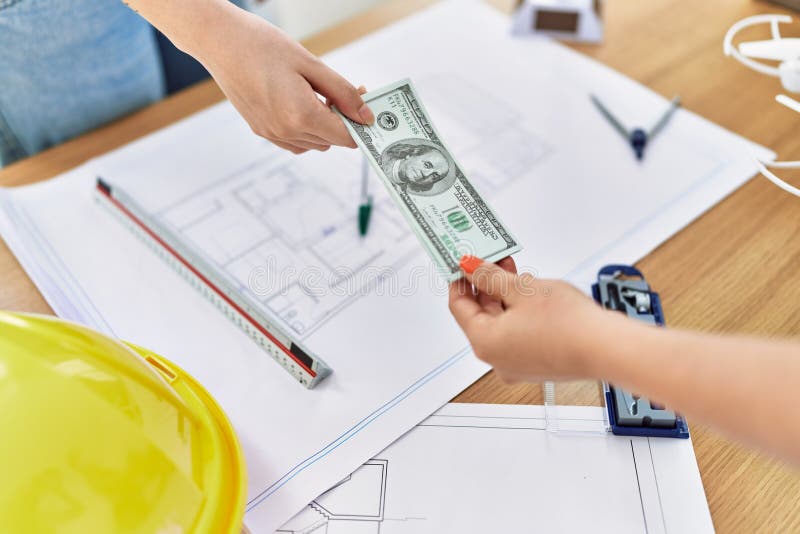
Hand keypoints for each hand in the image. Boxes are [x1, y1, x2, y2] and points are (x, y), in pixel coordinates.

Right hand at [194, 7, 373, 153]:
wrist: (220, 42)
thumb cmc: (263, 46)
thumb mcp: (311, 64)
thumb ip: (342, 92)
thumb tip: (366, 115)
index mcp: (301, 115)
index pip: (345, 137)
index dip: (361, 125)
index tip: (368, 107)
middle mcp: (286, 131)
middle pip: (331, 141)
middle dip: (344, 122)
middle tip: (347, 93)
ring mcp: (271, 133)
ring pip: (314, 144)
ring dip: (325, 127)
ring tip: (319, 95)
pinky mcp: (261, 130)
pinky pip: (295, 142)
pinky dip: (306, 130)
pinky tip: (303, 105)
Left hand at [448, 255, 606, 382]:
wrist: (606, 348)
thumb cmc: (568, 325)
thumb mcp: (521, 288)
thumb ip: (490, 276)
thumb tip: (471, 268)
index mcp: (485, 343)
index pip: (458, 306)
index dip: (460, 280)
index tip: (463, 263)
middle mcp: (497, 360)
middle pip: (481, 315)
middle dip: (486, 285)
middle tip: (493, 260)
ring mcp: (517, 364)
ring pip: (502, 323)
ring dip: (505, 296)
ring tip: (516, 272)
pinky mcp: (537, 363)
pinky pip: (519, 333)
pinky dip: (520, 313)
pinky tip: (531, 293)